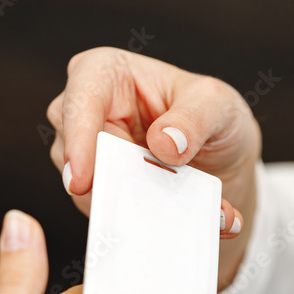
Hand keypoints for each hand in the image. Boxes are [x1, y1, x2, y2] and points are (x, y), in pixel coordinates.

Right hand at [46, 48, 262, 287]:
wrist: (221, 158)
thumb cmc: (212, 115)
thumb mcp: (217, 105)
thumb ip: (194, 119)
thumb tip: (163, 143)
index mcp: (106, 73)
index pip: (80, 101)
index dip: (78, 141)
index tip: (82, 181)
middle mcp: (88, 112)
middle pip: (72, 151)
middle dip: (109, 180)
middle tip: (152, 195)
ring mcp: (87, 154)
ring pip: (85, 188)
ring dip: (133, 204)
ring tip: (181, 204)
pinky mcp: (98, 188)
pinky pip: (107, 212)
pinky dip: (141, 221)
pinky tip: (176, 218)